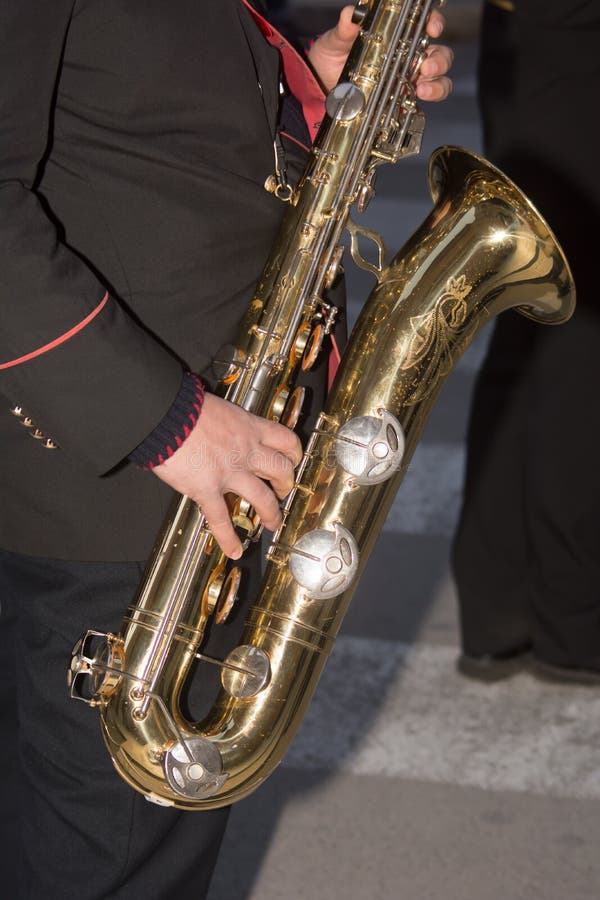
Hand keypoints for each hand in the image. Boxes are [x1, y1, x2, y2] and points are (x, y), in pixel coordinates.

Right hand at [152, 393, 301, 558]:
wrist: (165, 415)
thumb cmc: (184, 407)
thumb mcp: (217, 408)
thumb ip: (228, 423)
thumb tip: (223, 429)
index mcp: (249, 428)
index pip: (285, 440)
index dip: (293, 453)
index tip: (292, 460)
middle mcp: (246, 451)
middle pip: (282, 470)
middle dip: (286, 484)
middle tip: (282, 490)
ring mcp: (229, 472)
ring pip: (263, 498)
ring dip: (271, 513)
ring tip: (271, 523)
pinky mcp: (207, 489)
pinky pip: (221, 519)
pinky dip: (228, 538)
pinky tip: (233, 549)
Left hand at [307, 5, 452, 99]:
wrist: (321, 86)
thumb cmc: (332, 56)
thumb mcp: (337, 40)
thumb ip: (346, 28)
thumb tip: (351, 14)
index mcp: (397, 35)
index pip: (424, 23)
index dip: (434, 23)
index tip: (432, 28)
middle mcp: (407, 56)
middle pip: (438, 54)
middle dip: (439, 60)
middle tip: (426, 67)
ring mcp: (406, 79)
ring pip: (437, 79)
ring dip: (437, 83)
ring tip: (422, 89)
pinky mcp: (401, 101)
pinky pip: (421, 103)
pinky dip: (423, 104)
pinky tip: (414, 103)